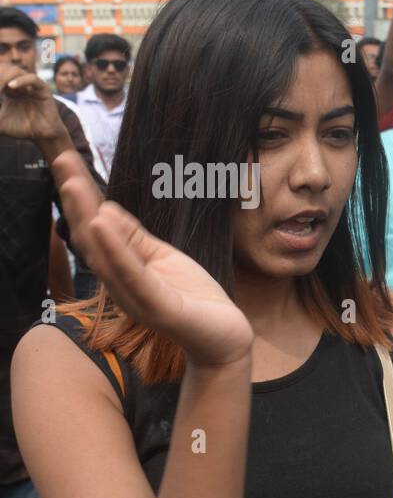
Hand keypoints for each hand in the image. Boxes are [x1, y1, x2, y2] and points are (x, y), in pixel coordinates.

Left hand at [0, 65, 68, 147]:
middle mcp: (19, 83)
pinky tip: (11, 86)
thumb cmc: (20, 128)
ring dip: (4, 77)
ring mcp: (31, 85)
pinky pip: (31, 78)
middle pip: (3, 69)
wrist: (41, 136)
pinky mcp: (43, 89)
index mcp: (8, 88)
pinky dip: (20, 80)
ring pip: (15, 70)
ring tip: (0, 88)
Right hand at [53, 152, 253, 368]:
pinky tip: (103, 223)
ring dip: (87, 218)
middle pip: (90, 238)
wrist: (225, 337)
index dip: (80, 196)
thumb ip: (134, 238)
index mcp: (121, 270)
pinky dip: (116, 248)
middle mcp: (120, 284)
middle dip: (75, 200)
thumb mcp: (162, 258)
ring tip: (74, 185)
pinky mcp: (157, 308)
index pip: (95, 228)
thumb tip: (104, 209)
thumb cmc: (193, 298)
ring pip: (104, 255)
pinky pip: (133, 274)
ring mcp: (136, 297)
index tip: (66, 160)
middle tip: (61, 160)